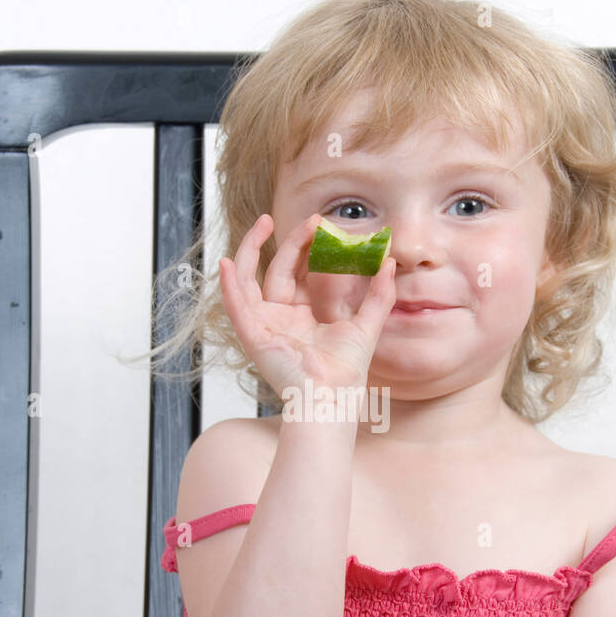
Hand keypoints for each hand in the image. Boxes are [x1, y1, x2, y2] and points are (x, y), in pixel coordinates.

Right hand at [218, 213, 395, 400]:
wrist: (332, 396)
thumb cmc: (346, 372)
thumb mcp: (366, 324)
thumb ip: (378, 294)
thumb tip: (389, 262)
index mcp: (301, 318)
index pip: (299, 274)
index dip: (308, 248)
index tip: (323, 226)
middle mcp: (279, 320)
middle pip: (278, 270)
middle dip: (292, 242)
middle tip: (313, 220)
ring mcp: (263, 326)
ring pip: (249, 280)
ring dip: (252, 250)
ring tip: (263, 222)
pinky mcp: (252, 336)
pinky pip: (235, 306)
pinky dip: (228, 285)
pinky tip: (226, 262)